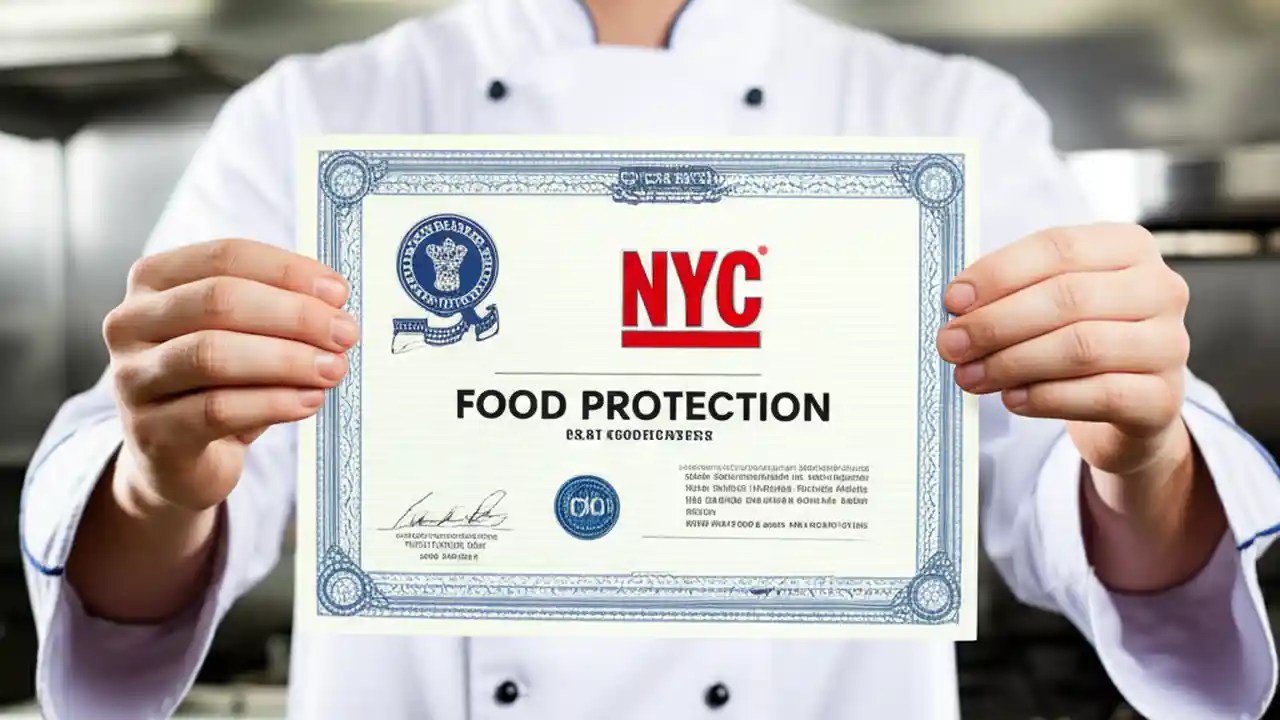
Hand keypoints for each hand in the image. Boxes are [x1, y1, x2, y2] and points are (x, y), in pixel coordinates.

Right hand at [104, 238, 358, 513]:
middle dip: (294, 315)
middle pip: (218, 301)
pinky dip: (273, 402)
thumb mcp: (241, 335)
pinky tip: (310, 401)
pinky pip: (217, 410)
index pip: (225, 257)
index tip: (339, 292)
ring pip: (213, 355)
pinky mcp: (150, 432)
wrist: (175, 459)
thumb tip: (334, 303)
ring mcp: (132, 379)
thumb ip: (278, 310)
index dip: (287, 271)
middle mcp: (130, 323)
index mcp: (153, 281)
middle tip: (345, 333)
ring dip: (287, 360)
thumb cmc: (216, 382)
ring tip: (333, 369)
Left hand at [935, 223, 1191, 476]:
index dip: (1000, 273)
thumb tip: (957, 306)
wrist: (1128, 406)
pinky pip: (1100, 395)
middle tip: (951, 345)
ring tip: (969, 376)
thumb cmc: (1078, 338)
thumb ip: (1012, 293)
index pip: (1059, 247)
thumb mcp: (1051, 301)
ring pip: (1082, 347)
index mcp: (1129, 247)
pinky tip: (1011, 398)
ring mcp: (1170, 345)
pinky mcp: (1164, 399)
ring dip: (1012, 363)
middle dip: (997, 323)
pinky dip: (1046, 397)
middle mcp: (1160, 289)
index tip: (953, 300)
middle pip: (1069, 298)